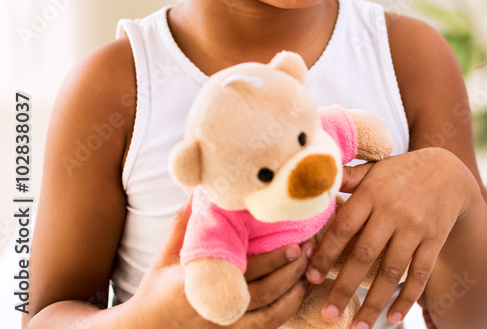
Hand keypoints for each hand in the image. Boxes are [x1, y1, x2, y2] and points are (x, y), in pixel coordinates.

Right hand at [129, 193, 313, 327]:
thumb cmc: (155, 290)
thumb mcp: (164, 256)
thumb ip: (183, 225)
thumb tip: (199, 189)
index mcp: (200, 286)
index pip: (245, 273)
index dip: (273, 260)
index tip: (295, 243)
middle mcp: (216, 308)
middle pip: (264, 292)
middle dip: (292, 271)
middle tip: (311, 248)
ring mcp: (226, 326)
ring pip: (271, 314)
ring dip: (295, 292)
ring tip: (312, 268)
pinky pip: (267, 327)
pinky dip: (287, 311)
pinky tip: (300, 292)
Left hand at [305, 148, 478, 327]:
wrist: (449, 170)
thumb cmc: (401, 173)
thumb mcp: (374, 169)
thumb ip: (345, 178)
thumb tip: (312, 182)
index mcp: (372, 192)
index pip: (343, 227)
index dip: (326, 254)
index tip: (311, 278)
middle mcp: (393, 210)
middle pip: (364, 255)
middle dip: (344, 288)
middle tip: (327, 315)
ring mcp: (416, 226)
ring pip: (392, 270)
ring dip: (374, 303)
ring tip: (358, 328)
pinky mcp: (435, 238)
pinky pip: (420, 272)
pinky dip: (407, 297)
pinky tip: (393, 318)